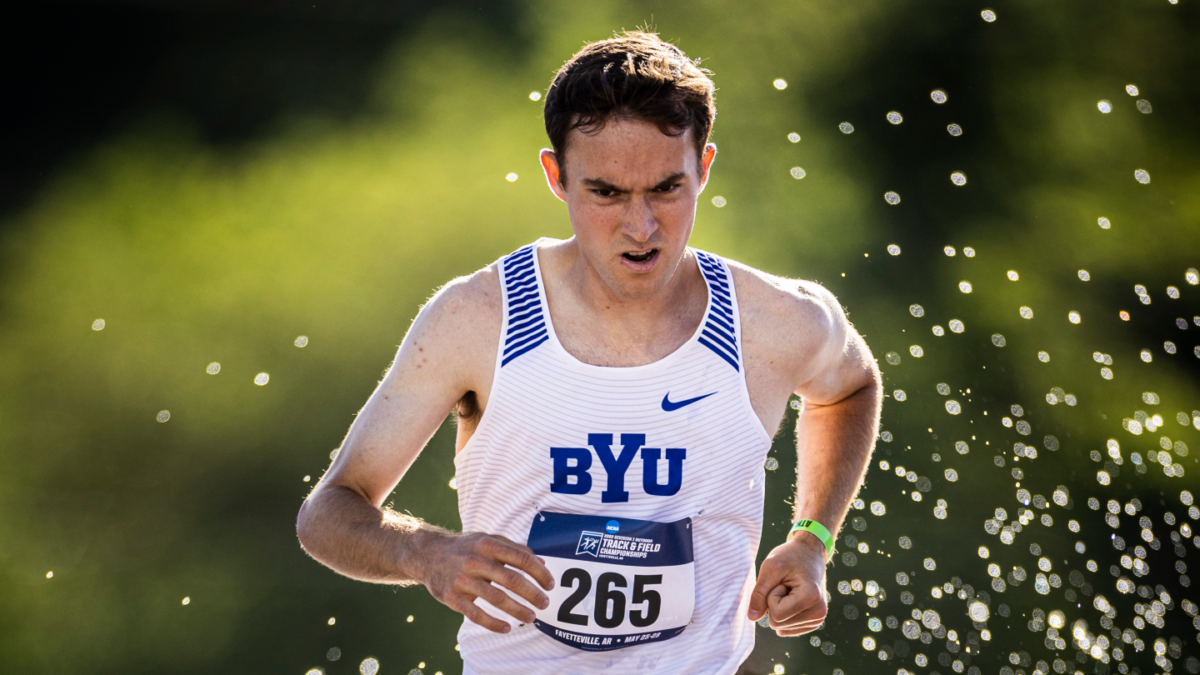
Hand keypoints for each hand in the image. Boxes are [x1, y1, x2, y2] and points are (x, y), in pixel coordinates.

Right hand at [415, 530, 554, 633]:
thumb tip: (541, 562)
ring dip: (517, 610)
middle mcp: (476, 561)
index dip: (539, 573)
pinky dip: (493, 623)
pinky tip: (507, 627)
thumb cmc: (466, 548)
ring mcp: (463, 580)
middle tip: (545, 603)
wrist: (428, 555)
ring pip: (496, 599)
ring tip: (531, 617)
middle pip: (512, 580)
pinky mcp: (453, 597)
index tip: (550, 584)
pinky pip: (476, 614)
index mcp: (488, 545)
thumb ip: (515, 549)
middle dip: (532, 593)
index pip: (521, 558)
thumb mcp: (488, 540)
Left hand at [747, 533, 828, 636]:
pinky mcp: (814, 622)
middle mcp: (819, 613)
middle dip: (775, 603)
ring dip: (780, 607)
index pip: (777, 614)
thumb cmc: (790, 556)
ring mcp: (818, 619)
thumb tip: (752, 618)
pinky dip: (785, 614)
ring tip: (791, 589)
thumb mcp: (770, 567)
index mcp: (812, 597)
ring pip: (781, 627)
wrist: (809, 553)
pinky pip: (786, 628)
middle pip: (778, 623)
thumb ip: (759, 593)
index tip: (782, 581)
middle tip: (786, 585)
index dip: (771, 596)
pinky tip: (794, 598)